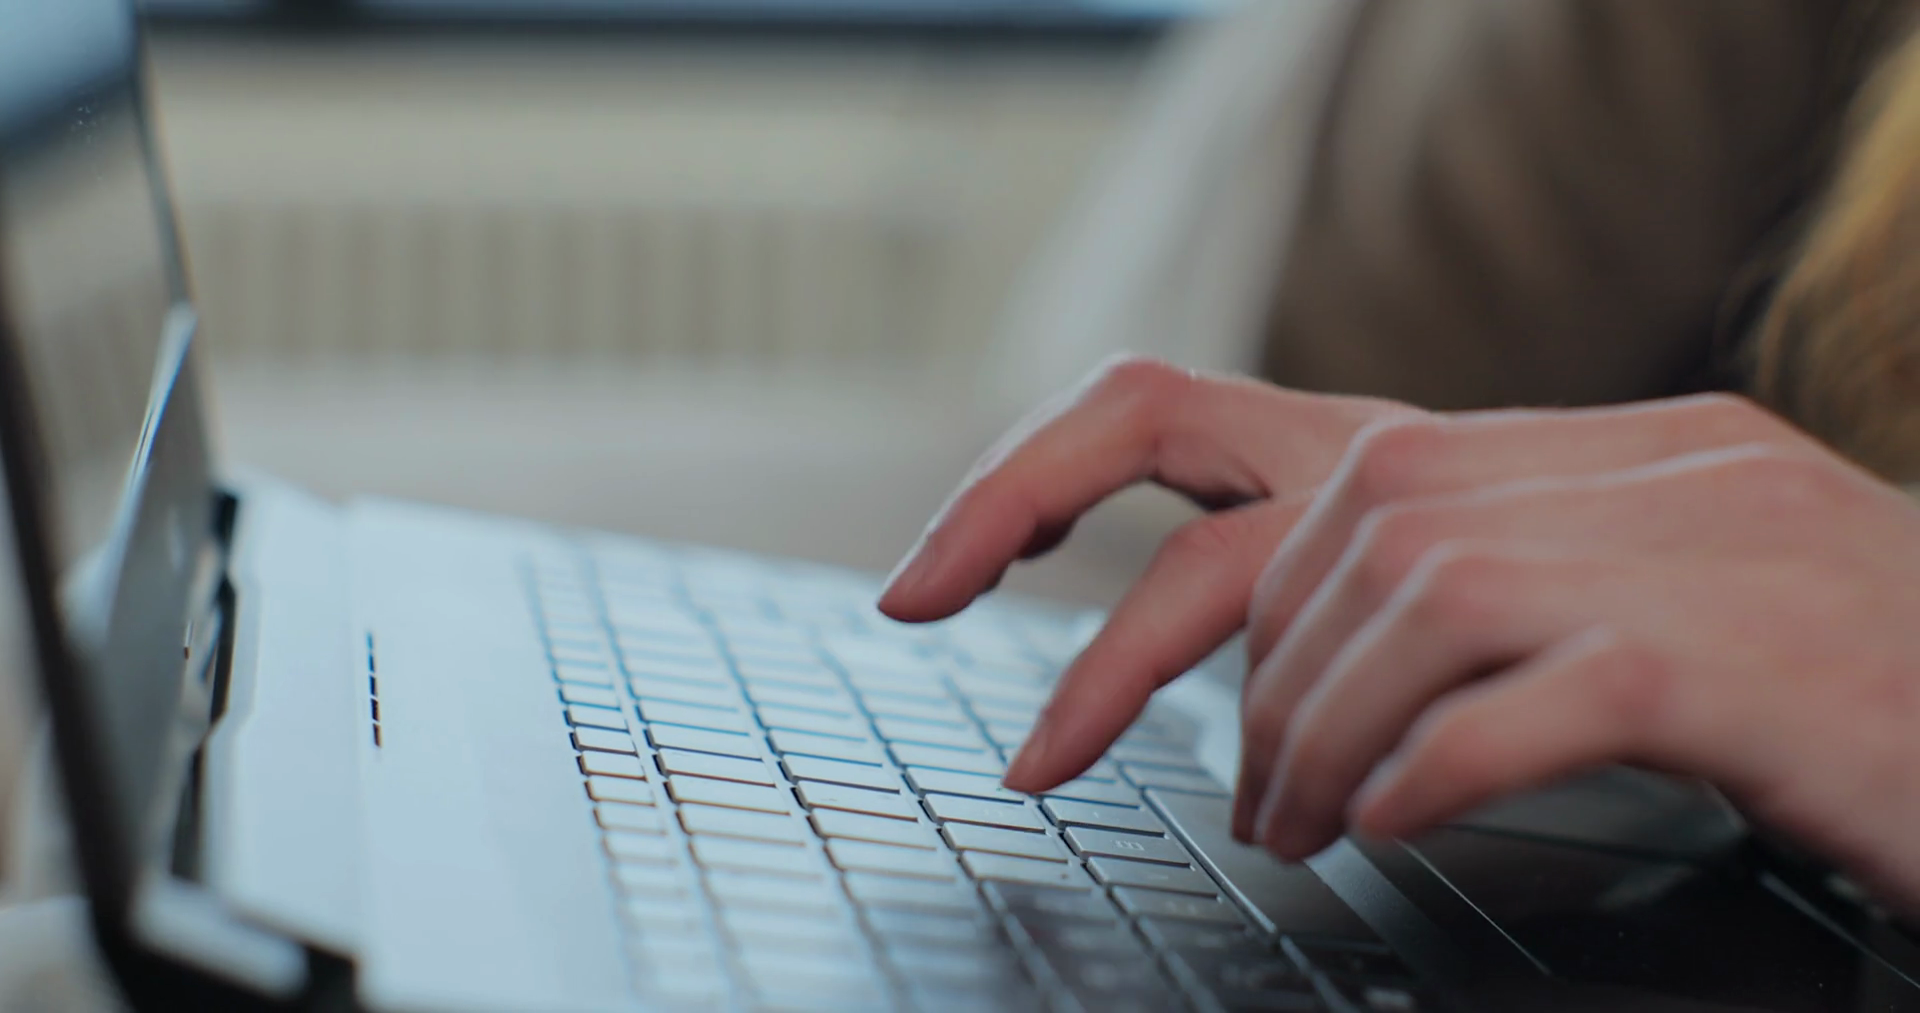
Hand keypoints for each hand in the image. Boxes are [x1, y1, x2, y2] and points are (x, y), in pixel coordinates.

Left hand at [882, 359, 1919, 912]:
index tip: (938, 579)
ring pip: (1400, 601)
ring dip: (1295, 733)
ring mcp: (1688, 545)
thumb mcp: (1639, 616)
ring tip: (1284, 826)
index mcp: (1566, 450)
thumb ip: (1473, 610)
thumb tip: (1302, 690)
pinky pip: (1520, 694)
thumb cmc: (1844, 696)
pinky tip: (1393, 822)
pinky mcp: (1737, 659)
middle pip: (1310, 515)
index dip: (1050, 480)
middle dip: (1151, 652)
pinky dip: (1425, 766)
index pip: (1229, 411)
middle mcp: (1620, 464)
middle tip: (1088, 766)